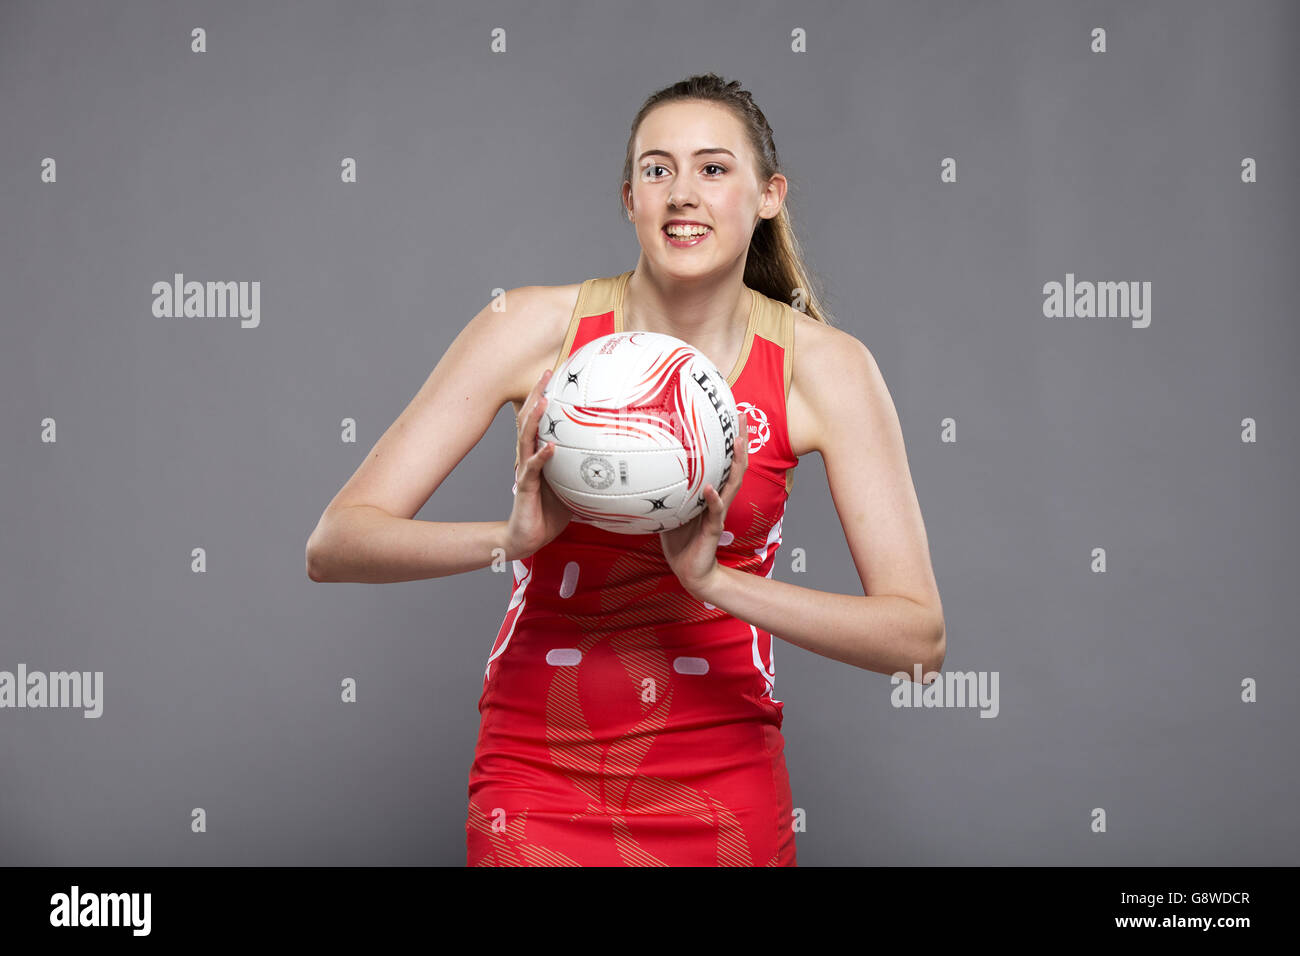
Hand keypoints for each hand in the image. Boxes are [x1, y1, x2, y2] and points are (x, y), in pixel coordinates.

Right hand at [501, 368, 571, 559]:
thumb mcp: (573, 486)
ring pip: (526, 438)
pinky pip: (532, 470)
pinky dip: (541, 457)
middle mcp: (528, 457)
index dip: (544, 396)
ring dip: (535, 419)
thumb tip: (617, 460)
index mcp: (538, 453)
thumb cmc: (550, 511)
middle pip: (528, 419)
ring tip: (544, 400)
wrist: (529, 536)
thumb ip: (586, 470)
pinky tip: (550, 448)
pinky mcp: (524, 488)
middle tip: (546, 374)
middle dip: (536, 395)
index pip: (539, 419)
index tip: (555, 375)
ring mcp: (524, 470)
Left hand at [660, 410, 748, 598]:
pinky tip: (710, 489)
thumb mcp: (670, 508)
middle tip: (742, 417)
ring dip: (736, 463)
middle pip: (736, 465)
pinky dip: (713, 500)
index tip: (731, 414)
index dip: (729, 439)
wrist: (690, 571)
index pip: (723, 461)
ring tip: (738, 443)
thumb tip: (643, 467)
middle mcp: (719, 498)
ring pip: (732, 484)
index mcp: (710, 492)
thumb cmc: (680, 540)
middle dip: (741, 441)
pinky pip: (715, 511)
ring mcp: (718, 512)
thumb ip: (665, 489)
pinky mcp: (713, 528)